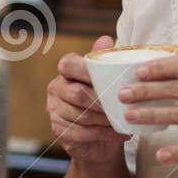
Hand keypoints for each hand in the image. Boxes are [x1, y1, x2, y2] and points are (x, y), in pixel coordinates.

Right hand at [46, 35, 127, 164]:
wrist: (101, 137)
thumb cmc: (105, 102)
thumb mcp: (108, 81)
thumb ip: (104, 61)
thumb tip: (105, 39)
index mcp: (66, 71)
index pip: (68, 64)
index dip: (86, 70)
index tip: (108, 79)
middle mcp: (56, 88)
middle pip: (77, 94)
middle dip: (102, 102)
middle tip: (123, 106)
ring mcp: (54, 110)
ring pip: (81, 115)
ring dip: (105, 120)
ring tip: (123, 120)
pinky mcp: (58, 130)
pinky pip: (81, 133)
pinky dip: (103, 134)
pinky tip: (117, 133)